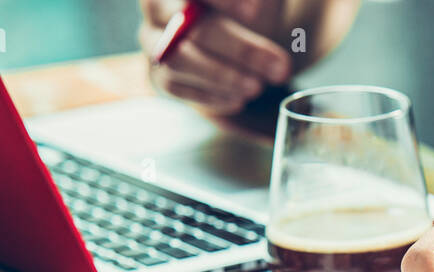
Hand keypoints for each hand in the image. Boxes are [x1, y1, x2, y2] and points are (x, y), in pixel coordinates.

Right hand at [140, 0, 290, 114]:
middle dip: (239, 49)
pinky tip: (239, 99)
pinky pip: (177, 87)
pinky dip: (210, 96)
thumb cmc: (243, 7)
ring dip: (223, 77)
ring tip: (258, 87)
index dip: (223, 2)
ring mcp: (154, 42)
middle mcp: (157, 7)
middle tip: (279, 67)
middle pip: (190, 27)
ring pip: (180, 60)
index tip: (254, 12)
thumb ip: (258, 0)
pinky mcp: (157, 73)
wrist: (229, 36)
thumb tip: (257, 6)